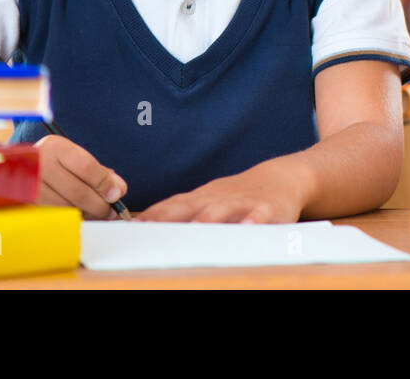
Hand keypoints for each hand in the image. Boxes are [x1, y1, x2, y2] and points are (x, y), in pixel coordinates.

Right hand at [34, 134, 127, 218]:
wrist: (18, 168)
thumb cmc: (54, 163)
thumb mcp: (75, 157)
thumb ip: (100, 172)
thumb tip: (119, 190)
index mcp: (56, 147)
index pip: (87, 167)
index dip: (105, 183)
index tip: (117, 194)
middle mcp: (40, 165)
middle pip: (78, 192)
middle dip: (100, 205)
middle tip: (111, 210)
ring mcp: (29, 187)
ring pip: (67, 209)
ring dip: (86, 214)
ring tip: (95, 212)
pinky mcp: (25, 206)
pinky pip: (55, 218)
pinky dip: (71, 220)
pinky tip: (78, 216)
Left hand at [135, 160, 310, 222]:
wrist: (281, 178)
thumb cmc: (236, 196)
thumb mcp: (205, 201)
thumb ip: (176, 213)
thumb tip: (138, 226)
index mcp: (200, 200)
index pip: (169, 207)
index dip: (150, 217)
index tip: (128, 230)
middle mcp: (217, 200)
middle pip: (190, 207)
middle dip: (169, 219)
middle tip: (150, 232)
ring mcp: (242, 203)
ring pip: (223, 210)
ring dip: (209, 219)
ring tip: (196, 229)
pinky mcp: (269, 209)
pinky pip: (261, 215)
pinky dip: (255, 220)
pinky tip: (249, 228)